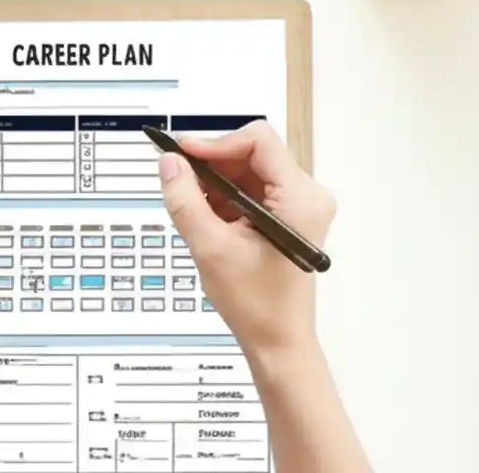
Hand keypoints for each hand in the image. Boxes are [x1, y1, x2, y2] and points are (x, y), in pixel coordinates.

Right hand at [158, 121, 335, 353]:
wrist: (277, 339)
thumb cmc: (258, 304)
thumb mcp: (210, 247)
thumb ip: (185, 200)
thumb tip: (171, 165)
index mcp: (300, 200)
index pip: (258, 141)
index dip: (216, 143)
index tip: (185, 155)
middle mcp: (307, 197)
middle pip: (253, 153)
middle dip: (214, 167)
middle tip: (183, 183)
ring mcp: (299, 206)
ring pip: (249, 170)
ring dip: (218, 185)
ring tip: (202, 214)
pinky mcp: (288, 215)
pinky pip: (252, 189)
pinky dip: (226, 199)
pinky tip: (214, 223)